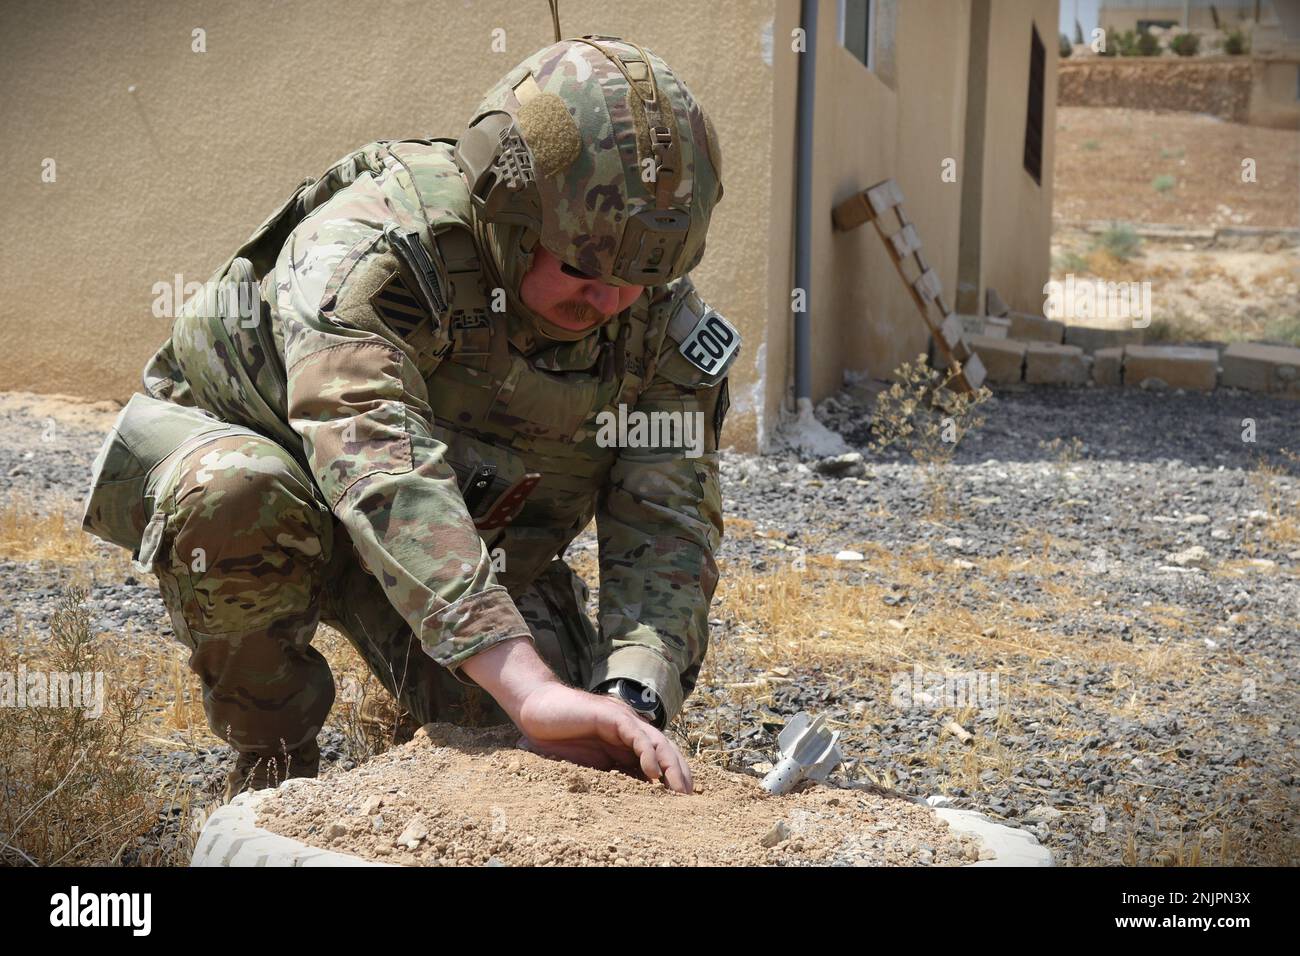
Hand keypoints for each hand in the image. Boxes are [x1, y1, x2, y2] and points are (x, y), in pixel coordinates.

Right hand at [515, 682, 693, 793]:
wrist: (535, 709)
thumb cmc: (557, 736)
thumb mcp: (587, 762)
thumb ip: (608, 774)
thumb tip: (627, 803)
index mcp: (625, 743)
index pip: (658, 760)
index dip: (672, 778)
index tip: (681, 802)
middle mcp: (630, 730)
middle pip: (665, 751)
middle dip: (680, 774)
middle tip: (689, 799)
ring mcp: (622, 720)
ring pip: (657, 742)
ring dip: (671, 766)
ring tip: (679, 790)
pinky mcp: (611, 716)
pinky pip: (636, 735)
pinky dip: (646, 753)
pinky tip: (652, 773)